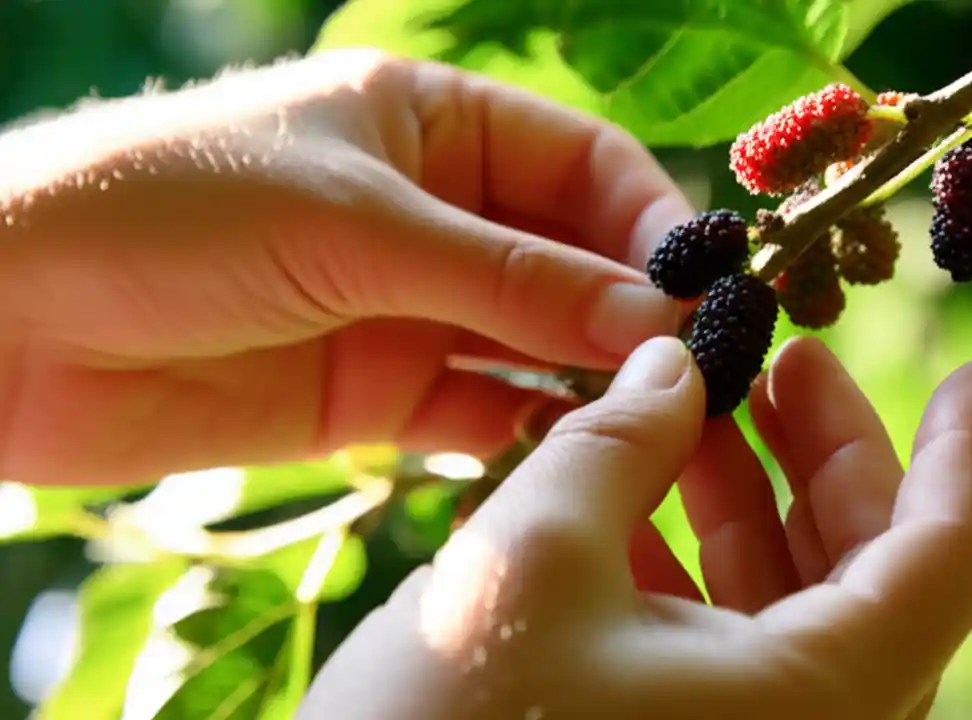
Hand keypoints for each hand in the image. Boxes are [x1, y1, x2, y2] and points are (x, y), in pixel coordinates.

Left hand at [0, 50, 689, 483]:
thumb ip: (509, 277)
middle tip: (698, 371)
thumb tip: (653, 316)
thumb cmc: (169, 214)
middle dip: (630, 309)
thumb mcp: (357, 225)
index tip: (701, 288)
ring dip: (590, 378)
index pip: (583, 163)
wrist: (9, 323)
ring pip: (535, 342)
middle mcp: (432, 212)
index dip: (649, 221)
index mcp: (430, 124)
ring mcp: (407, 305)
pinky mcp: (377, 391)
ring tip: (653, 420)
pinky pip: (481, 412)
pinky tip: (569, 455)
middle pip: (570, 257)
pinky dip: (527, 434)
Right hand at [300, 336, 971, 719]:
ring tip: (687, 412)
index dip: (964, 449)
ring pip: (796, 609)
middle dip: (826, 453)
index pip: (949, 558)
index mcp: (815, 699)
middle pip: (873, 573)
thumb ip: (621, 438)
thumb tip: (676, 360)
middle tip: (779, 359)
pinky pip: (730, 652)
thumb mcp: (531, 556)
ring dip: (748, 501)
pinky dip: (696, 567)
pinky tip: (630, 504)